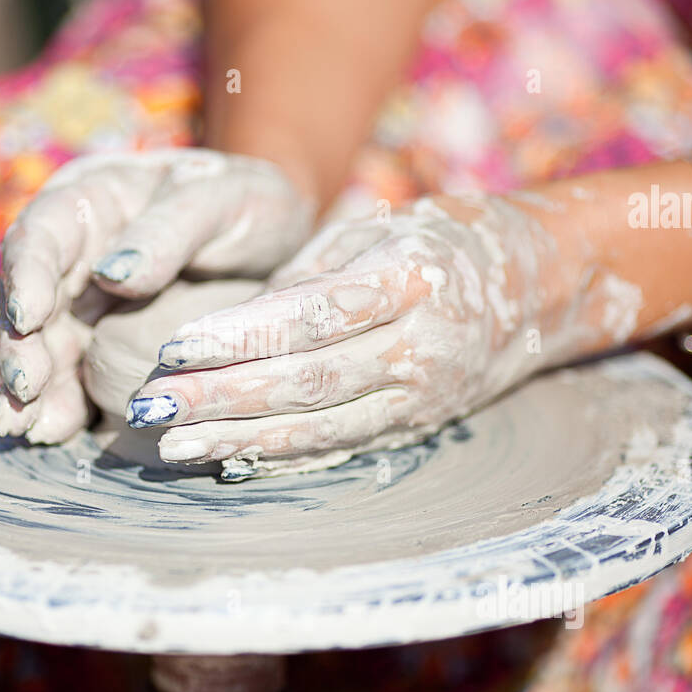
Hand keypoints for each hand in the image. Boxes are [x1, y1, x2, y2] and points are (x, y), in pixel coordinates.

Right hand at [0, 148, 314, 442]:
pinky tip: (52, 431)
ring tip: (23, 424)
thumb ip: (171, 229)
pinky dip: (55, 405)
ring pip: (32, 345)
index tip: (27, 317)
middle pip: (20, 297)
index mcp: (92, 202)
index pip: (41, 235)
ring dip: (22, 386)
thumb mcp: (224, 202)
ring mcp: (79, 306)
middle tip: (26, 388)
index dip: (25, 276)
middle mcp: (72, 256)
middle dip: (15, 345)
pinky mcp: (95, 350)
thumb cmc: (248, 207)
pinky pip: (65, 379)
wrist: (278, 251)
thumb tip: (113, 274)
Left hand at [124, 194, 563, 478]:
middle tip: (150, 406)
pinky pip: (341, 448)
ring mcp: (420, 397)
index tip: (173, 350)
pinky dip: (283, 459)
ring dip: (241, 440)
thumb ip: (312, 273)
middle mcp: (419, 347)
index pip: (309, 317)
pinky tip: (230, 462)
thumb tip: (236, 326)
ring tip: (173, 446)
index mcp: (409, 281)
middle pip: (306, 381)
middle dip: (221, 398)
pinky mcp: (415, 428)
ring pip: (320, 427)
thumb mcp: (381, 229)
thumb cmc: (443, 241)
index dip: (239, 339)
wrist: (541, 286)